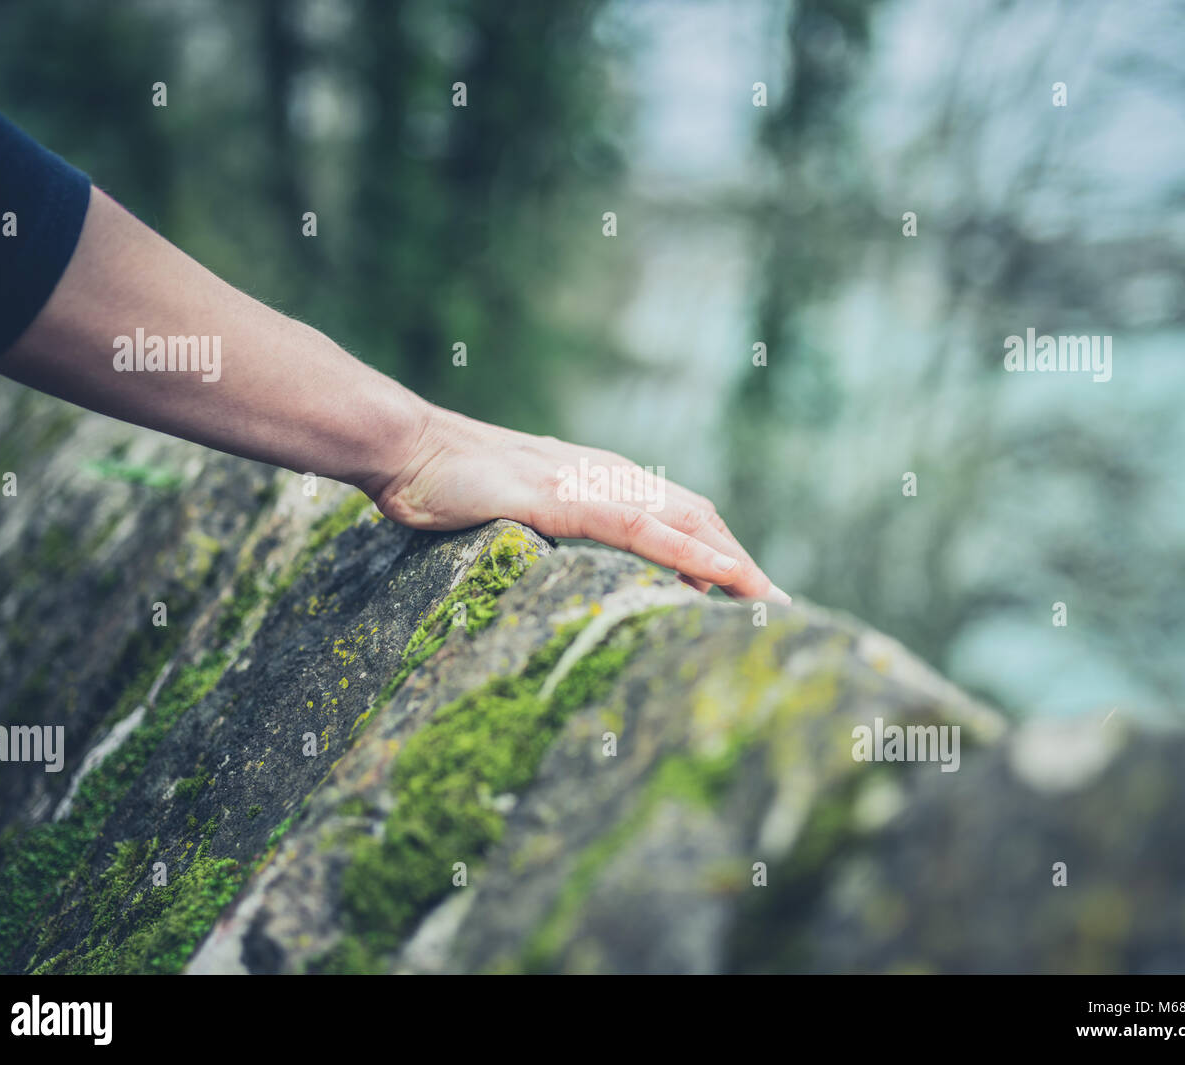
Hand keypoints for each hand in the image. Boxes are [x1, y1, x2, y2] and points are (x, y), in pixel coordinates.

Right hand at [361, 404, 789, 602]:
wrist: (407, 449)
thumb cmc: (450, 483)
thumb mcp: (513, 507)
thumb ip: (551, 521)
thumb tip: (568, 555)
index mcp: (599, 477)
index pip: (676, 513)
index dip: (717, 548)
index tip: (747, 589)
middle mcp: (606, 475)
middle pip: (695, 517)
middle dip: (739, 561)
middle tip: (776, 604)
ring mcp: (588, 484)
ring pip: (681, 522)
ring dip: (731, 561)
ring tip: (766, 600)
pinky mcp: (564, 499)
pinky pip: (639, 530)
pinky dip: (687, 552)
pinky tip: (719, 575)